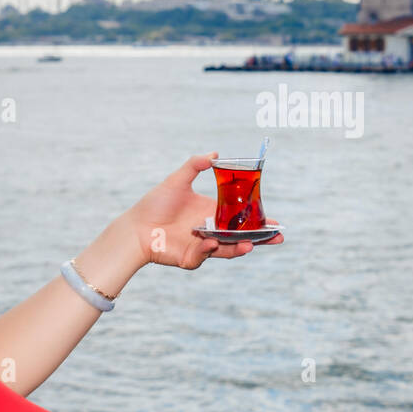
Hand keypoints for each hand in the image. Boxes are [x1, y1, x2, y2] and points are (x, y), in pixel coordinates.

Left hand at [121, 152, 283, 269]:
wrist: (135, 227)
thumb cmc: (154, 204)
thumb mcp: (177, 180)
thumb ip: (195, 165)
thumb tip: (216, 153)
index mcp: (212, 213)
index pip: (241, 218)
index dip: (258, 221)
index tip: (275, 221)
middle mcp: (212, 230)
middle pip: (242, 236)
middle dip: (260, 239)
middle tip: (277, 237)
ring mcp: (203, 246)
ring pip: (228, 249)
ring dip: (240, 248)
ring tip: (249, 245)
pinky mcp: (191, 259)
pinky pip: (204, 255)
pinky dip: (209, 249)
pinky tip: (212, 242)